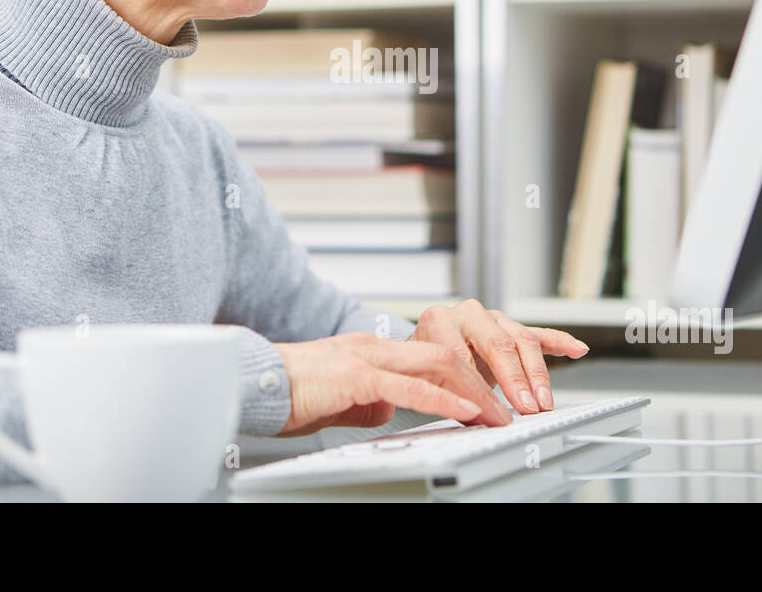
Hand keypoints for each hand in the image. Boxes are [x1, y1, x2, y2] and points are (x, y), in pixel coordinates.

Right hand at [273, 333, 515, 436]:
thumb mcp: (342, 397)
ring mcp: (368, 358)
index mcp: (373, 349)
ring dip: (473, 391)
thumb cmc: (290, 393)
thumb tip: (390, 408)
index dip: (466, 376)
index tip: (488, 399)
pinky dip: (443, 399)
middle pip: (445, 355)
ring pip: (437, 365)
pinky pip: (409, 387)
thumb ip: (370, 397)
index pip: (432, 356)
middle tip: (506, 408)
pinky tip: (464, 411)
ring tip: (496, 414)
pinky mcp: (357, 377)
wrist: (256, 385)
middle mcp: (376, 346)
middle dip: (482, 381)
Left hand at [408, 299, 588, 414]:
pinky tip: (577, 349)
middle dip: (516, 379)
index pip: (463, 356)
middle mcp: (468, 314)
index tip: (494, 414)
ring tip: (544, 399)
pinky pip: (538, 333)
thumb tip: (475, 416)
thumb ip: (446, 393)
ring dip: (537, 373)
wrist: (421, 345)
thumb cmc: (422, 360)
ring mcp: (492, 318)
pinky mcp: (510, 327)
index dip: (479, 389)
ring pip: (522, 340)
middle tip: (528, 406)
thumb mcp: (423, 377)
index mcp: (439, 322)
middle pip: (499, 343)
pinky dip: (559, 342)